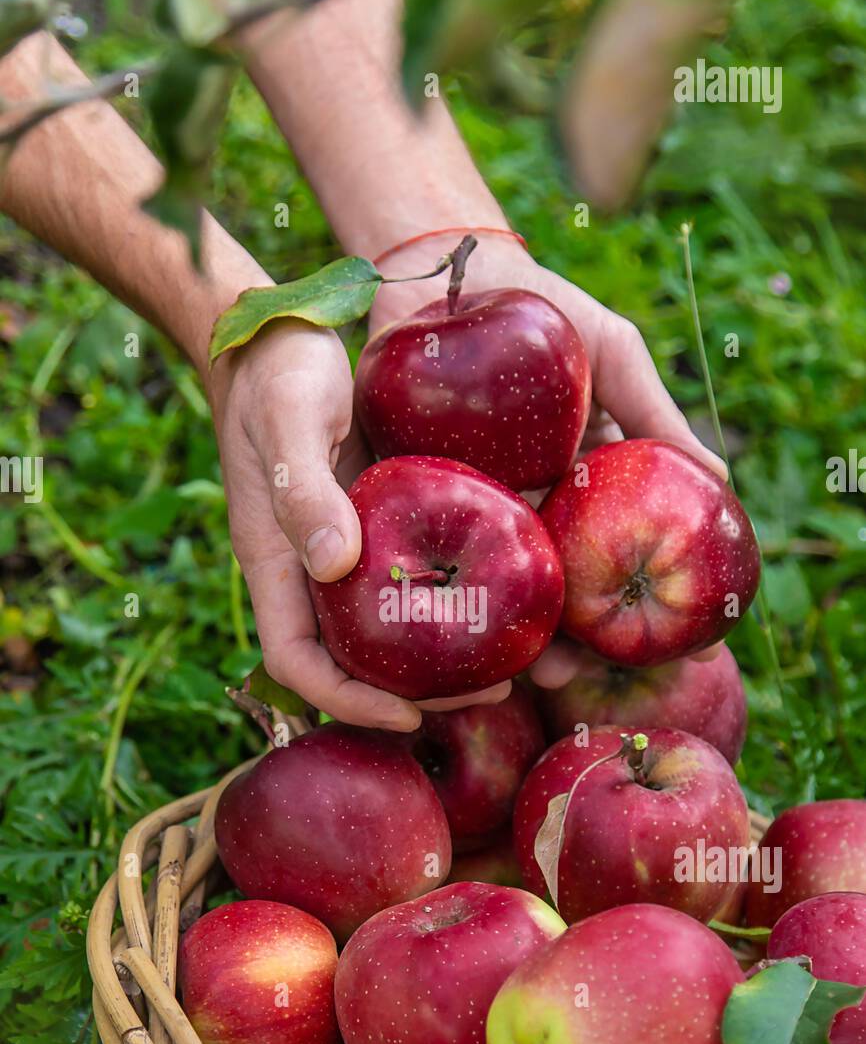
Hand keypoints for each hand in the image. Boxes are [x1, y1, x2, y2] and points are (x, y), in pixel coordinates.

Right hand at [209, 321, 509, 729]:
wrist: (285, 328)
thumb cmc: (276, 371)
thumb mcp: (287, 419)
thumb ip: (303, 488)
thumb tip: (335, 564)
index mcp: (277, 562)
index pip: (298, 661)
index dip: (346, 700)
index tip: (407, 715)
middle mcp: (315, 568)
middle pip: (356, 660)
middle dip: (418, 691)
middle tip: (496, 687)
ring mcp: (354, 549)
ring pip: (395, 626)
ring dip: (449, 653)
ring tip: (520, 657)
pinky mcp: (388, 521)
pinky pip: (422, 574)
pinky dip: (463, 593)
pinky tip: (516, 592)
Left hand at [370, 232, 726, 687]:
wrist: (447, 264)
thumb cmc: (540, 309)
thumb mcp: (611, 353)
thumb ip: (655, 413)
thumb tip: (717, 483)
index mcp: (560, 491)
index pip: (588, 565)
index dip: (607, 612)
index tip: (626, 649)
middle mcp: (507, 507)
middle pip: (528, 589)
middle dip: (545, 641)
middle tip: (556, 674)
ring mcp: (451, 501)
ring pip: (468, 582)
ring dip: (485, 631)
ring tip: (498, 669)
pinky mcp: (394, 486)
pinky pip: (405, 542)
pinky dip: (414, 582)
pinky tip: (422, 623)